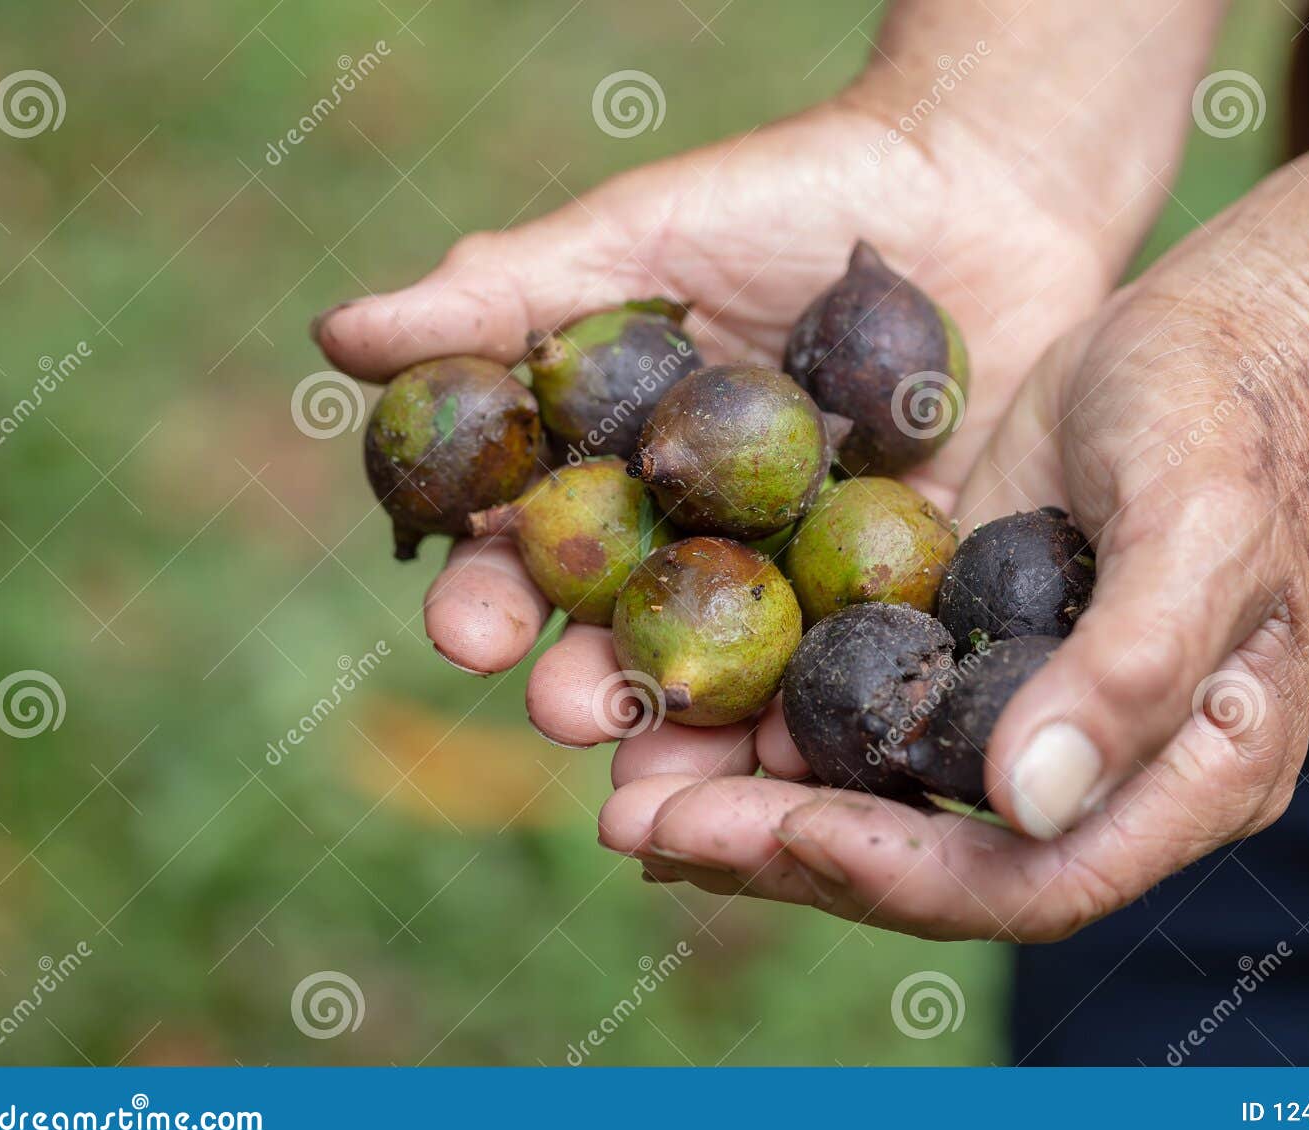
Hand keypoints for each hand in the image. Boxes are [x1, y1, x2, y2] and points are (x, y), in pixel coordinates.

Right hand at [315, 95, 1131, 736]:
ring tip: (669, 772)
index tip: (466, 629)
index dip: (487, 594)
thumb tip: (336, 336)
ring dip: (693, 728)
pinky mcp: (904, 582)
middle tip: (567, 712)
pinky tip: (806, 762)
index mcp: (611, 469)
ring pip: (735, 672)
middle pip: (621, 633)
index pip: (526, 550)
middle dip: (584, 682)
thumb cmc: (785, 196)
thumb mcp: (638, 235)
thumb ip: (506, 295)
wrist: (972, 179)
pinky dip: (829, 712)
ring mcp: (797, 571)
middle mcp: (693, 538)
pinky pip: (860, 659)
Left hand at [602, 36, 1308, 938]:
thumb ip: (1133, 668)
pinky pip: (859, 719)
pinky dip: (770, 731)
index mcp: (1191, 779)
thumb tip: (1025, 803)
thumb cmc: (1226, 414)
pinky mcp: (961, 658)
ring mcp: (1024, 725)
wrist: (1206, 330)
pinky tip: (675, 723)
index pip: (1037, 880)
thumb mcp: (1198, 524)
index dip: (903, 875)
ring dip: (754, 811)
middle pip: (936, 866)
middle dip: (788, 853)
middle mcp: (1100, 777)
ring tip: (627, 800)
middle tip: (643, 830)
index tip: (781, 833)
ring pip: (881, 805)